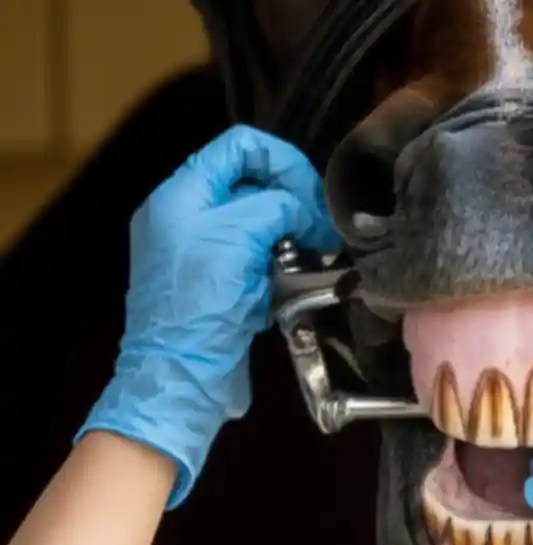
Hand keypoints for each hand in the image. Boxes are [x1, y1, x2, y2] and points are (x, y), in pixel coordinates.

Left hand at [77, 124, 340, 507]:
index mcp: (182, 195)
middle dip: (291, 201)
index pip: (239, 146)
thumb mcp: (238, 235)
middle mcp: (189, 217)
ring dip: (291, 236)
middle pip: (254, 183)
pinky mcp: (221, 286)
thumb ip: (275, 205)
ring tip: (311, 256)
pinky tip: (293, 284)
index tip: (310, 195)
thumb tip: (304, 210)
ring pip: (262, 223)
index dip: (281, 160)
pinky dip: (282, 266)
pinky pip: (260, 259)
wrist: (181, 377)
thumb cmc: (199, 304)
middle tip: (318, 229)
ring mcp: (204, 253)